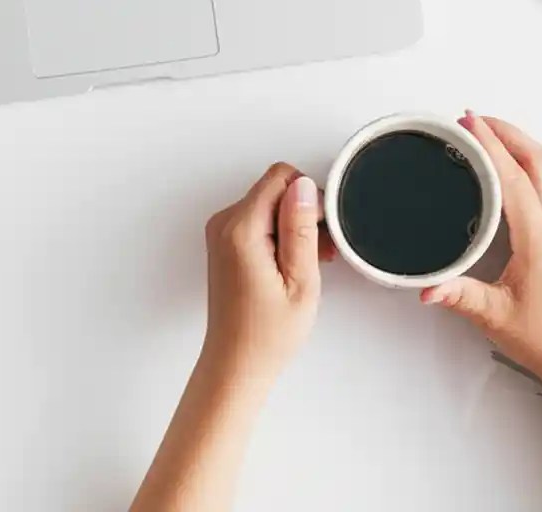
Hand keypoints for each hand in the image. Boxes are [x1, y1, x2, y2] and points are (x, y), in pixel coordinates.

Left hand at [200, 163, 332, 385]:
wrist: (237, 364)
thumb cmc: (267, 334)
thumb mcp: (301, 281)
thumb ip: (300, 228)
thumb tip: (303, 187)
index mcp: (241, 230)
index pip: (281, 177)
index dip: (309, 197)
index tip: (320, 230)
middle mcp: (224, 225)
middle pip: (274, 189)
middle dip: (303, 212)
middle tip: (320, 252)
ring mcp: (221, 234)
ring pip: (269, 204)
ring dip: (294, 226)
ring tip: (310, 263)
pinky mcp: (225, 244)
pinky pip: (259, 220)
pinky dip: (280, 235)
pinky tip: (294, 264)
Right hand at [421, 113, 541, 388]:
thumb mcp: (493, 316)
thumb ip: (458, 296)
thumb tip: (426, 287)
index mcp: (538, 238)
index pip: (513, 178)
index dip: (490, 145)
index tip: (469, 122)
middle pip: (537, 160)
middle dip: (507, 132)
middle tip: (475, 119)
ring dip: (517, 147)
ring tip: (486, 138)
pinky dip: (523, 169)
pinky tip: (504, 176)